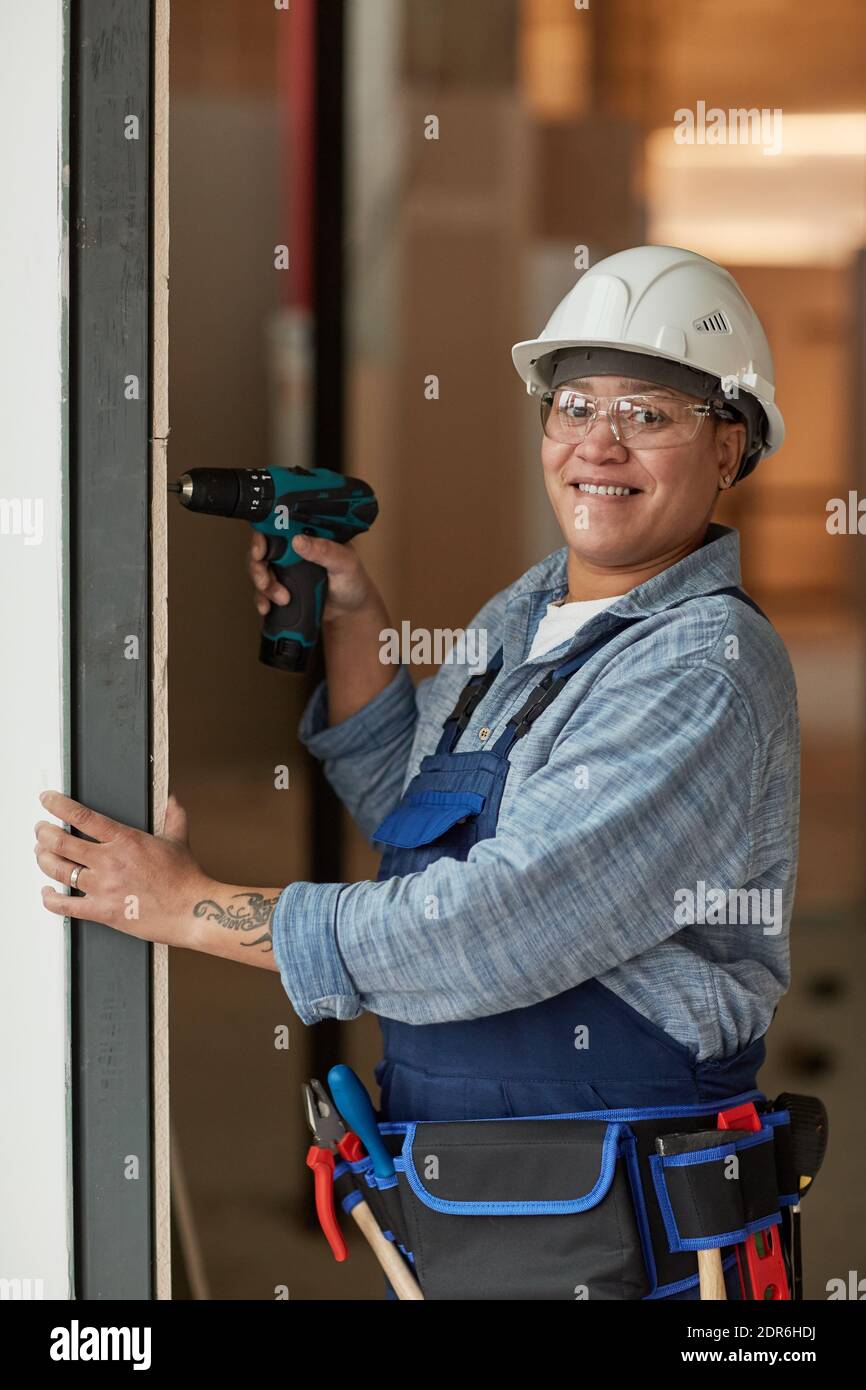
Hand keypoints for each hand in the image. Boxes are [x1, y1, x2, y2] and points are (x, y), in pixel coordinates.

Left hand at [35, 790, 213, 947]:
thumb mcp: (178, 841)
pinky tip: (47, 892)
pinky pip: (65, 906)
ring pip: (58, 870)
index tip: (47, 800)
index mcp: (125, 840)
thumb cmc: (186, 878)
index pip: (82, 816)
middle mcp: (109, 861)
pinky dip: (50, 899)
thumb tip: (174, 800)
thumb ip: (173, 817)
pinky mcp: (102, 911)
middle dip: (44, 833)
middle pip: (60, 842)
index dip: (58, 805)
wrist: (192, 910)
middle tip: (41, 830)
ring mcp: (103, 887)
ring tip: (41, 854)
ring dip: (43, 860)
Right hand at [247, 531, 376, 623]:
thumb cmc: (352, 581)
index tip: (260, 551)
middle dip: (258, 567)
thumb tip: (299, 540)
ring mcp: (285, 568)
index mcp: (308, 535)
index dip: (262, 537)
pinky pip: (263, 591)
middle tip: (266, 581)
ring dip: (263, 586)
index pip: (277, 527)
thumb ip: (325, 551)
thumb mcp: (345, 563)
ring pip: (259, 570)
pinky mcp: (282, 586)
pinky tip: (267, 607)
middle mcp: (293, 549)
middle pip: (262, 550)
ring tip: (282, 598)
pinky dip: (261, 599)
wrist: (351, 610)